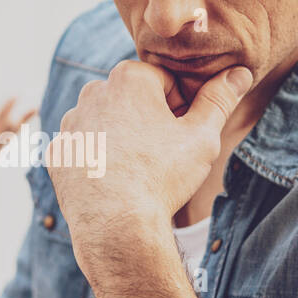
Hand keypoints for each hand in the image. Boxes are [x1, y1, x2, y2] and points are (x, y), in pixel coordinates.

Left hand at [47, 62, 252, 255]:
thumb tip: (239, 72)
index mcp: (128, 77)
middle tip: (161, 155)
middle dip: (148, 120)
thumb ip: (219, 100)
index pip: (165, 83)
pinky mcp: (58, 152)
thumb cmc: (162, 176)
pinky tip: (112, 181)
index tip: (180, 135)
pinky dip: (97, 160)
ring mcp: (70, 123)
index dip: (180, 109)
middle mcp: (92, 92)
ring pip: (106, 123)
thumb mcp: (202, 136)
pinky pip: (84, 149)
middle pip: (132, 100)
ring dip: (121, 137)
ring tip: (137, 170)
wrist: (116, 225)